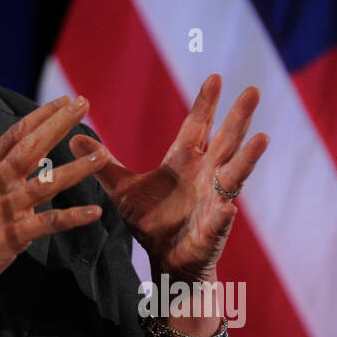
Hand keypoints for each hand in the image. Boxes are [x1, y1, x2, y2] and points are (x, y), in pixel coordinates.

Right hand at [0, 95, 109, 304]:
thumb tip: (17, 159)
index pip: (15, 134)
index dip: (41, 115)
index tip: (64, 101)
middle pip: (31, 146)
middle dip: (58, 124)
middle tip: (82, 105)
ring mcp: (4, 208)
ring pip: (45, 182)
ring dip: (76, 168)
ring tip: (101, 155)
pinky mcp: (12, 235)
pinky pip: (47, 223)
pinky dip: (72, 217)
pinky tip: (93, 212)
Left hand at [69, 74, 267, 282]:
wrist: (165, 260)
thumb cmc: (151, 221)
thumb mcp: (122, 189)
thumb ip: (103, 163)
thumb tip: (74, 137)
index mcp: (184, 161)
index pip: (197, 126)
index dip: (206, 103)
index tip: (216, 77)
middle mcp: (205, 175)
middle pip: (225, 140)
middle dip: (238, 116)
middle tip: (253, 90)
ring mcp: (214, 200)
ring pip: (234, 174)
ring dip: (248, 157)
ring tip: (262, 138)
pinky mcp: (213, 229)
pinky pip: (220, 220)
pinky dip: (225, 213)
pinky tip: (230, 207)